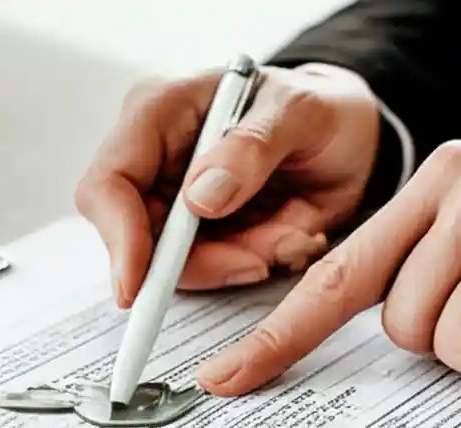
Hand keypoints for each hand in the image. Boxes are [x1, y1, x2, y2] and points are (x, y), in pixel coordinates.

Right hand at [75, 62, 381, 306]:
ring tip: (289, 234)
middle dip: (199, 262)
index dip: (119, 237)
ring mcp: (173, 200)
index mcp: (160, 111)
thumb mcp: (301, 113)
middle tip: (259, 259)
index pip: (110, 181)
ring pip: (176, 265)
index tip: (140, 284)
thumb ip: (252, 148)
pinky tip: (286, 237)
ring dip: (236, 263)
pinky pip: (211, 270)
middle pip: (135, 236)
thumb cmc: (319, 109)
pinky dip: (250, 265)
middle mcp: (155, 158)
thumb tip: (199, 198)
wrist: (350, 136)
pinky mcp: (198, 235)